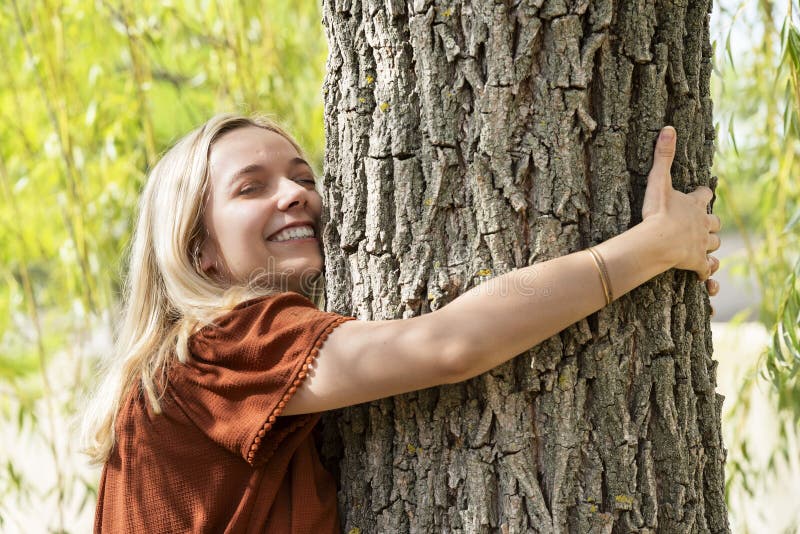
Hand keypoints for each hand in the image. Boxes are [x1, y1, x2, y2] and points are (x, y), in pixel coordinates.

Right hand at [640, 126, 721, 282]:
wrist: (658, 242)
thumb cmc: (658, 212)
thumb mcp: (658, 182)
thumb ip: (662, 156)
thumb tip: (668, 129)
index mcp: (695, 205)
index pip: (705, 196)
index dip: (704, 195)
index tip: (703, 193)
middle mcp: (702, 224)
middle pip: (715, 222)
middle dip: (711, 223)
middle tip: (704, 224)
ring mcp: (701, 244)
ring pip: (714, 244)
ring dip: (710, 244)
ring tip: (703, 246)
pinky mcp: (696, 262)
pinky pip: (706, 268)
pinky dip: (706, 270)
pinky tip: (703, 272)